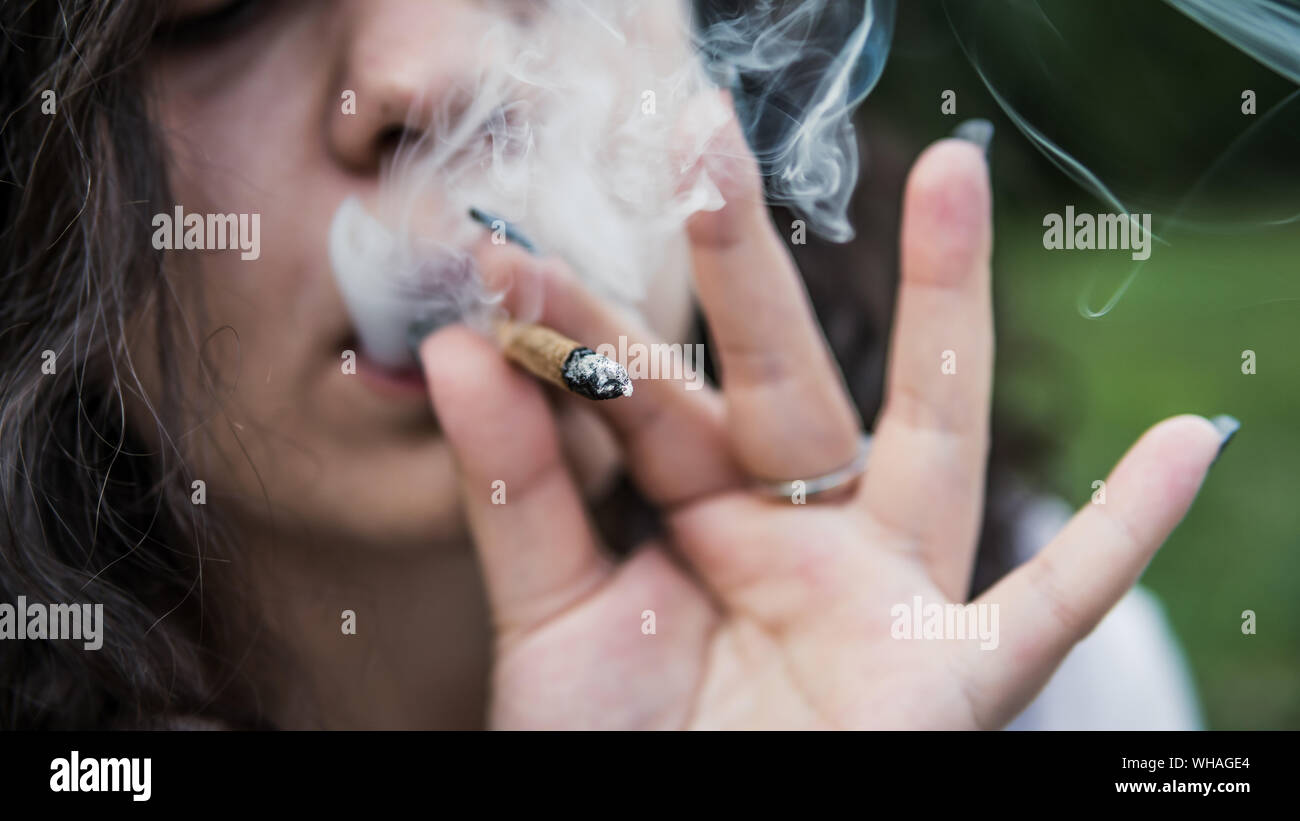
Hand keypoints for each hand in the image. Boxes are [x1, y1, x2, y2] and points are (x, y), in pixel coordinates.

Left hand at [418, 113, 1225, 729]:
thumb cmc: (608, 755)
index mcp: (700, 521)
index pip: (650, 400)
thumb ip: (520, 491)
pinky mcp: (951, 681)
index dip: (583, 329)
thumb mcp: (552, 619)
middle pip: (785, 382)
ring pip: (930, 437)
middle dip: (746, 269)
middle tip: (702, 139)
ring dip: (949, 311)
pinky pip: (1054, 608)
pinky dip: (1129, 536)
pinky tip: (1193, 440)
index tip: (504, 254)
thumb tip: (452, 348)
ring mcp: (883, 598)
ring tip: (957, 173)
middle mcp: (800, 539)